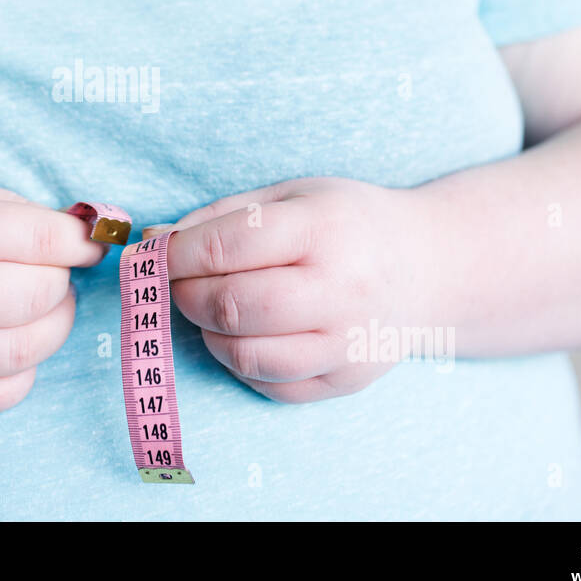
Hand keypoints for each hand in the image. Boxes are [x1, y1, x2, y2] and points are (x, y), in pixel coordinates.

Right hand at [0, 172, 106, 417]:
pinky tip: (14, 347)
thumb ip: (15, 208)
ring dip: (52, 326)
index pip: (39, 239)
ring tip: (40, 303)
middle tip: (51, 266)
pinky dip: (18, 377)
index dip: (80, 239)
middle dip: (62, 278)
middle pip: (36, 296)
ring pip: (22, 352)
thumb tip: (85, 232)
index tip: (92, 237)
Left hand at [163, 177, 433, 402]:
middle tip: (178, 284)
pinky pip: (271, 385)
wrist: (429, 266)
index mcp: (324, 228)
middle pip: (232, 305)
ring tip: (211, 309)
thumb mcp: (292, 194)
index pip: (226, 246)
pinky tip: (244, 335)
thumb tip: (151, 243)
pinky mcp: (348, 380)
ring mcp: (348, 342)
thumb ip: (220, 217)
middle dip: (185, 295)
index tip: (152, 257)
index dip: (174, 255)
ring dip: (208, 334)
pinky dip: (240, 363)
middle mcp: (342, 288)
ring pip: (246, 355)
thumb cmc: (348, 221)